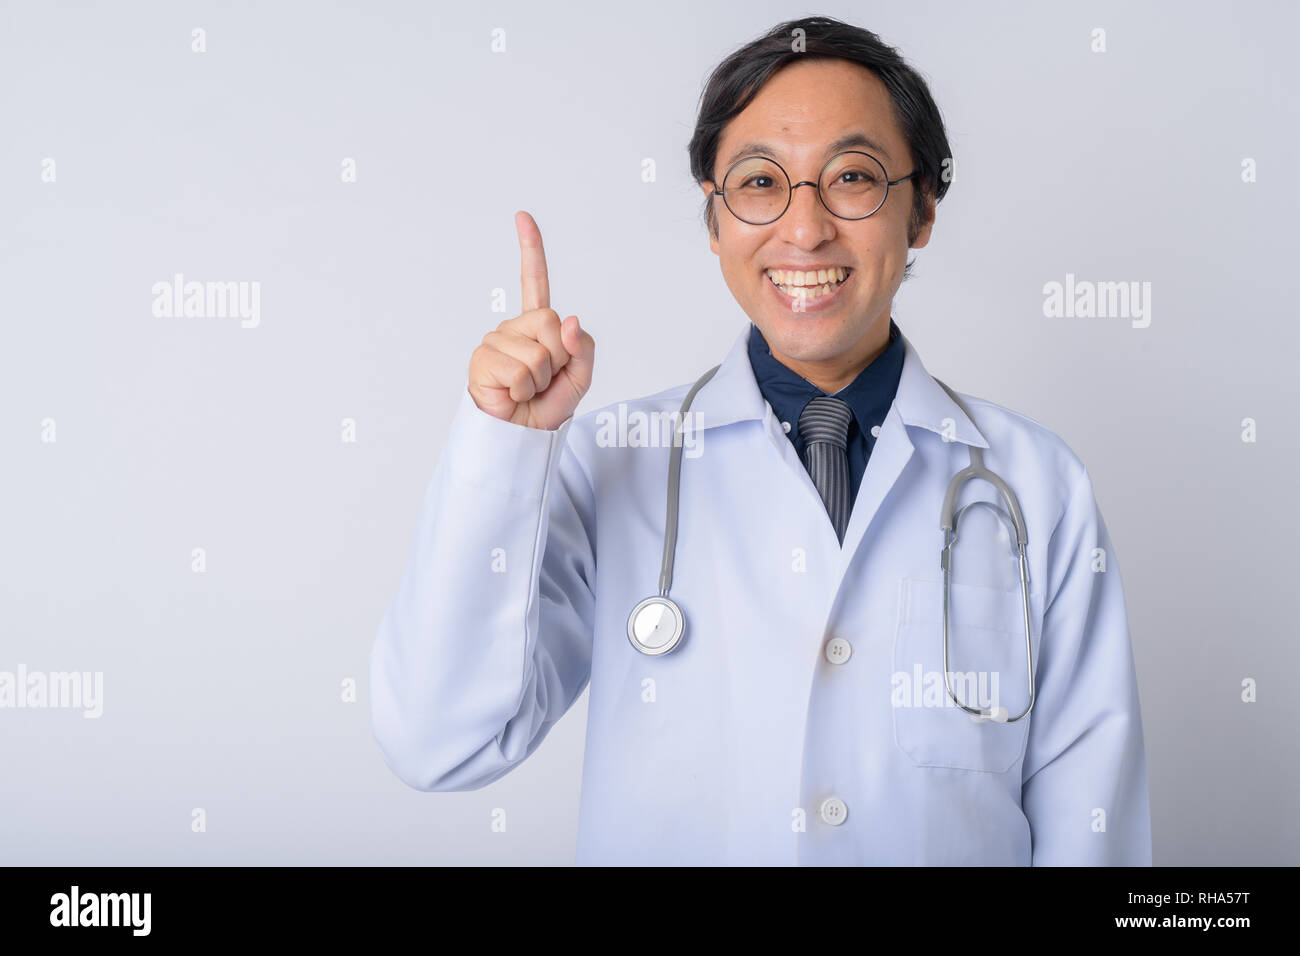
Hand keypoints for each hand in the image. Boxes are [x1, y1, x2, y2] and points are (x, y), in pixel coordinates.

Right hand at [467, 211, 595, 429]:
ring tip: (528, 389)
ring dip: (541, 378)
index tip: (522, 217)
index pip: (534, 281)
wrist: (522, 435)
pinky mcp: (483, 359)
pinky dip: (524, 388)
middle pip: (549, 322)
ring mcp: (496, 341)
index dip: (530, 249)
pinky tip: (513, 393)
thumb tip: (571, 322)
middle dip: (558, 356)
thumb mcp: (580, 376)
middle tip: (545, 378)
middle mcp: (514, 327)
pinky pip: (519, 368)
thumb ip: (584, 347)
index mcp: (537, 326)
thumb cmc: (547, 406)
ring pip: (537, 351)